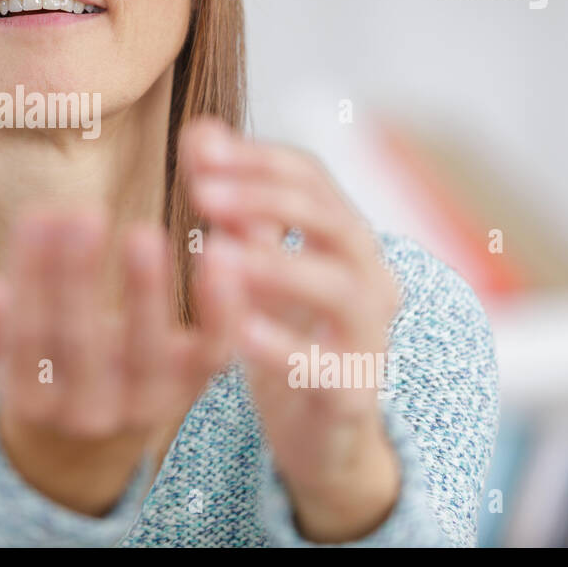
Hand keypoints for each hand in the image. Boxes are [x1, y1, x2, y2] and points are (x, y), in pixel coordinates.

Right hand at [0, 205, 244, 516]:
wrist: (86, 437)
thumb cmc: (27, 364)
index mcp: (31, 402)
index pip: (27, 338)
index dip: (32, 278)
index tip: (36, 215)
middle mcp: (90, 413)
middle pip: (82, 346)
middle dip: (80, 279)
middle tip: (82, 215)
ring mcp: (146, 403)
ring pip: (150, 353)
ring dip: (147, 293)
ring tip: (142, 234)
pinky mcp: (193, 382)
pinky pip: (212, 351)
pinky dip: (220, 309)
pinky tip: (218, 255)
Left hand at [180, 116, 404, 541]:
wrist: (325, 435)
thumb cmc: (290, 335)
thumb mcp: (256, 263)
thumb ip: (234, 204)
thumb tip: (199, 131)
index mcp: (345, 238)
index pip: (310, 177)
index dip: (256, 157)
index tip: (196, 150)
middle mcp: (370, 279)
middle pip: (333, 219)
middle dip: (266, 199)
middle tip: (200, 193)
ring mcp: (369, 338)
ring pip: (341, 288)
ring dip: (277, 264)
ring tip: (214, 251)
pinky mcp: (353, 396)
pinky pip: (326, 369)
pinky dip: (282, 347)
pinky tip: (235, 332)